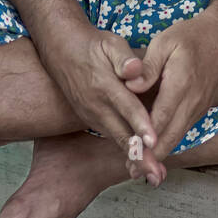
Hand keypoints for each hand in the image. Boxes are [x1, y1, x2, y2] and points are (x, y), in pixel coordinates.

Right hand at [38, 25, 164, 178]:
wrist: (61, 50)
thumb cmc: (92, 45)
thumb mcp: (109, 43)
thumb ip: (123, 58)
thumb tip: (135, 69)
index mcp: (104, 85)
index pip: (127, 107)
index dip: (141, 124)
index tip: (154, 140)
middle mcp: (96, 105)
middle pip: (122, 134)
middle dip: (140, 155)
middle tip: (156, 173)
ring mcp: (91, 115)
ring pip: (116, 139)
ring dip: (134, 158)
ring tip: (153, 174)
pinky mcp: (90, 119)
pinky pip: (111, 136)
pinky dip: (126, 150)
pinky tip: (140, 162)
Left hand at [119, 11, 217, 163]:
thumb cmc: (190, 37)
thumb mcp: (165, 42)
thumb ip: (148, 67)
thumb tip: (131, 87)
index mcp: (181, 83)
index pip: (161, 117)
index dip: (147, 138)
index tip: (131, 152)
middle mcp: (193, 101)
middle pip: (171, 135)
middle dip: (152, 156)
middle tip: (132, 172)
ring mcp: (199, 107)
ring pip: (178, 137)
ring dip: (160, 154)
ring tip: (139, 169)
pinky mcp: (200, 109)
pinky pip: (183, 130)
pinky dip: (168, 143)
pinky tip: (155, 152)